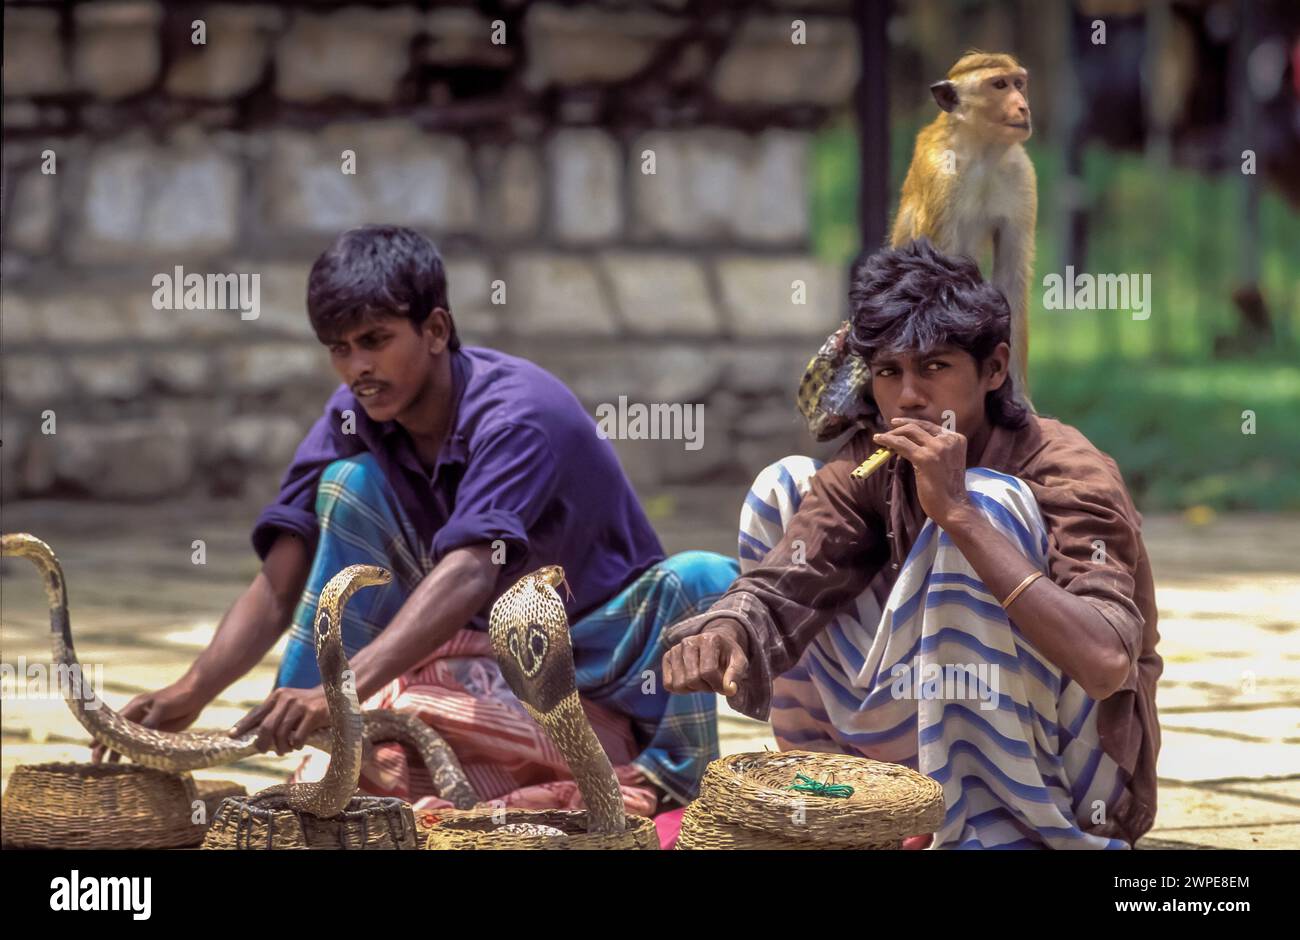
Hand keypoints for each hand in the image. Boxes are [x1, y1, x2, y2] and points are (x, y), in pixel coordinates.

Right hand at [91, 681, 207, 762]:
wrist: (197, 694)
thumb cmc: (178, 696)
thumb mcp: (162, 706)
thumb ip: (151, 720)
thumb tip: (139, 736)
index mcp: (135, 708)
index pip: (114, 724)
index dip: (102, 736)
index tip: (91, 747)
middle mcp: (139, 718)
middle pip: (118, 735)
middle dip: (107, 748)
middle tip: (97, 764)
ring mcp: (148, 726)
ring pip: (130, 742)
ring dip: (121, 753)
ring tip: (112, 768)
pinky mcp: (159, 732)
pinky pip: (145, 746)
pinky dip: (138, 754)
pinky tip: (133, 765)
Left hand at [230, 686, 328, 755]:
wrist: (335, 697)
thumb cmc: (308, 707)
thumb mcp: (289, 705)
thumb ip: (274, 716)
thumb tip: (254, 736)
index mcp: (278, 696)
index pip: (256, 713)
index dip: (242, 725)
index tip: (231, 736)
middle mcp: (287, 698)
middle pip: (266, 727)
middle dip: (263, 743)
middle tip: (264, 751)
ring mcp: (300, 705)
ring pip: (282, 734)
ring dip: (281, 747)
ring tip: (284, 751)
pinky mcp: (314, 713)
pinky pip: (298, 737)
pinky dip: (296, 745)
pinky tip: (298, 745)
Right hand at [663, 619, 749, 696]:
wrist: (715, 644)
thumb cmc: (728, 655)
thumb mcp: (739, 662)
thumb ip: (736, 674)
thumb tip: (729, 689)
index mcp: (708, 639)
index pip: (708, 672)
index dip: (717, 685)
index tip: (725, 686)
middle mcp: (688, 641)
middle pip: (692, 679)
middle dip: (706, 688)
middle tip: (713, 683)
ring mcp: (675, 649)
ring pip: (679, 684)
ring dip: (694, 689)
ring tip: (703, 680)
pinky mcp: (667, 658)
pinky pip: (669, 684)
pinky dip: (681, 689)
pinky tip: (691, 681)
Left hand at [873, 417, 972, 527]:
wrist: (953, 506)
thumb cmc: (948, 489)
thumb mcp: (946, 461)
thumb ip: (936, 449)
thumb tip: (911, 443)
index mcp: (956, 439)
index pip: (930, 426)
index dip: (912, 423)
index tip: (898, 424)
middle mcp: (948, 440)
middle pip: (919, 426)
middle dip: (900, 427)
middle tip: (888, 430)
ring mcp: (937, 448)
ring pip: (909, 432)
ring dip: (892, 434)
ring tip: (880, 438)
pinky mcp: (925, 458)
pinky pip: (902, 444)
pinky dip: (888, 441)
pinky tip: (879, 441)